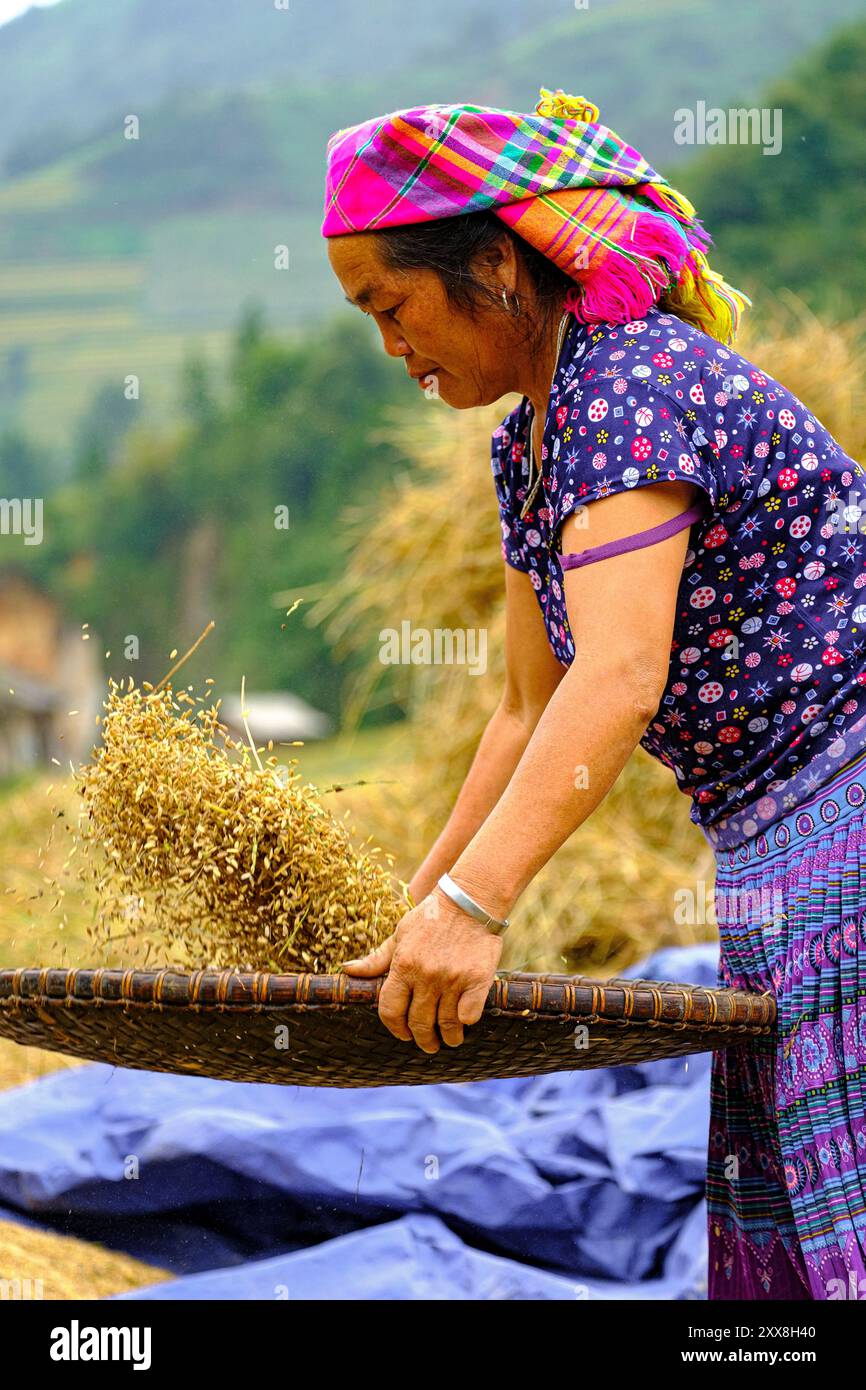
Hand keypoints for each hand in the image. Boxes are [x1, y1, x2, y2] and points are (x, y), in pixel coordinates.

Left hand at [341, 885, 503, 1052]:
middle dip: (423, 1039)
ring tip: (451, 1038)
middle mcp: (426, 975)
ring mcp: (452, 978)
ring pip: (447, 1023)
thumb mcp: (399, 935)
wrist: (469, 901)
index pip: (390, 1011)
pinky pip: (470, 1014)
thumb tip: (347, 970)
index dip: (395, 1028)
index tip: (403, 1034)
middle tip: (428, 1043)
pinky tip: (465, 1021)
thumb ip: (376, 959)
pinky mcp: (477, 978)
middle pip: (419, 1023)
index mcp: (403, 966)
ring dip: (448, 1037)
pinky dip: (466, 1020)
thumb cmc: (430, 918)